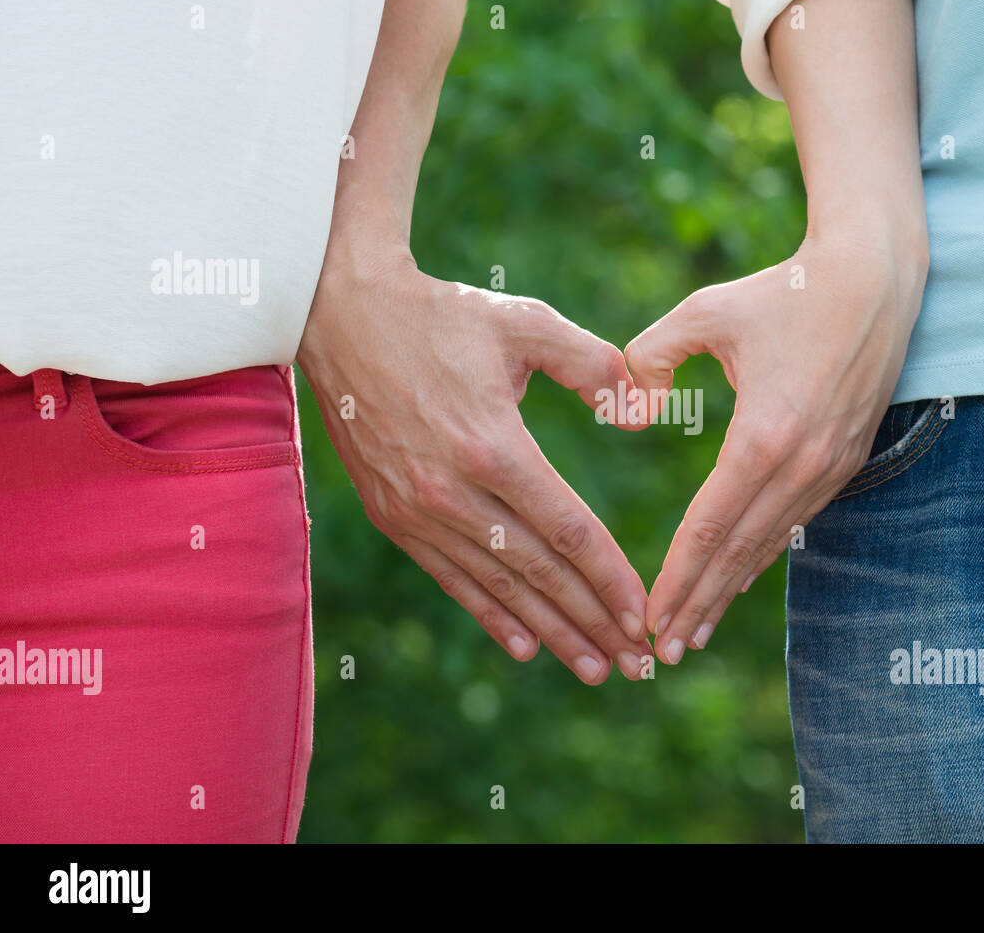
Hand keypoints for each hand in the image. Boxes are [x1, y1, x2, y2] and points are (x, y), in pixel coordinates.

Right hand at [298, 246, 651, 683]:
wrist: (340, 317)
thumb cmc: (445, 316)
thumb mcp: (527, 324)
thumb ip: (595, 365)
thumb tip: (640, 418)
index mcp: (492, 445)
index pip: (568, 532)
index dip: (611, 579)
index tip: (643, 615)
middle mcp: (452, 491)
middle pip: (539, 574)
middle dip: (592, 623)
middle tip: (634, 665)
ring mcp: (417, 510)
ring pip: (498, 587)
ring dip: (549, 632)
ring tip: (593, 667)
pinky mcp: (393, 516)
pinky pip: (452, 578)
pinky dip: (491, 614)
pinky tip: (525, 645)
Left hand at [626, 230, 926, 663]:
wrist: (875, 279)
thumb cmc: (784, 290)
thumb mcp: (705, 312)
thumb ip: (650, 359)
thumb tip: (627, 415)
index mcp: (764, 435)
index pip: (709, 527)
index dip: (676, 578)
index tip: (647, 617)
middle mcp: (802, 464)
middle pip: (739, 553)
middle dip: (698, 605)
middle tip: (661, 652)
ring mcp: (829, 467)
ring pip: (770, 545)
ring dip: (730, 591)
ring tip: (694, 632)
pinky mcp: (844, 462)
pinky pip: (795, 523)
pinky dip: (762, 557)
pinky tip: (739, 578)